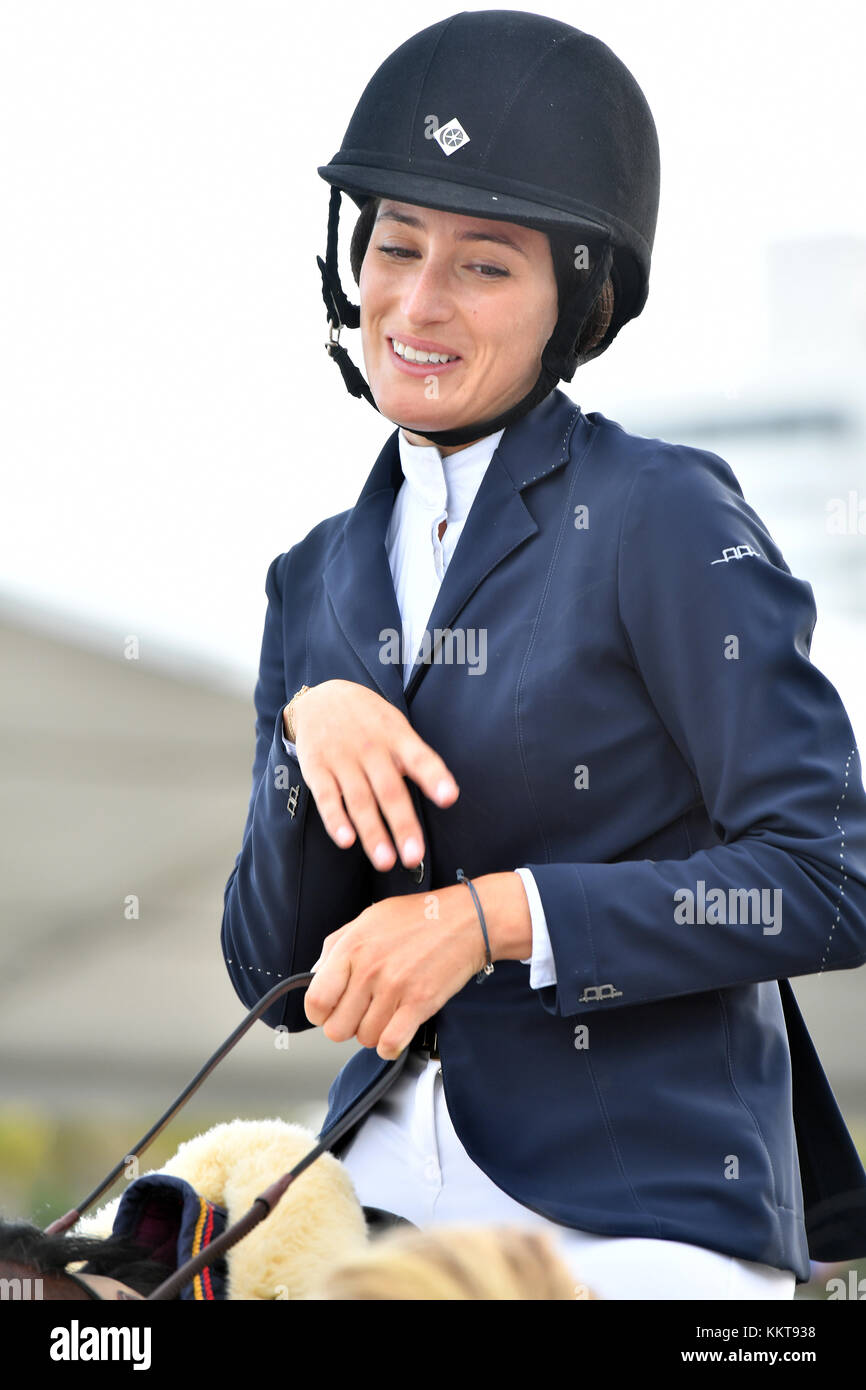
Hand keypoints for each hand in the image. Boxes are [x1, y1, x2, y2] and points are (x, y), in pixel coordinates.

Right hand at [286, 680, 458, 872]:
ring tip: (386, 861)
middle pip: (389, 790)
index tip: (449, 797)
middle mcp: (370, 749)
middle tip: (414, 855)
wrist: (320, 698)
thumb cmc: (367, 720)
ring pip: (359, 800)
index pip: (420, 757)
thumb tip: (441, 791)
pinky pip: (326, 797)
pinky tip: (346, 840)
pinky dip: (336, 820)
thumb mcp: (395, 725)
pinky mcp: (317, 769)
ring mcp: (342, 759)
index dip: (434, 777)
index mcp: (396, 737)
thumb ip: (414, 757)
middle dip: (403, 825)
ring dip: (372, 833)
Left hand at [303, 885, 488, 1059]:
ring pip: (364, 1039)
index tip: (330, 1011)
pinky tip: (395, 1030)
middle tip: (361, 1012)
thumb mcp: (368, 919)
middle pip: (337, 1029)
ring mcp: (395, 988)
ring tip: (385, 1012)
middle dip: (347, 1026)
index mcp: (352, 947)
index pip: (316, 1001)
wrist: (466, 920)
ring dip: (373, 1032)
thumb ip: (336, 946)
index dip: (319, 1013)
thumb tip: (315, 975)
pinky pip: (390, 1044)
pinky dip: (390, 1045)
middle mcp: (370, 969)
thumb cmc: (418, 917)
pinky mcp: (420, 1003)